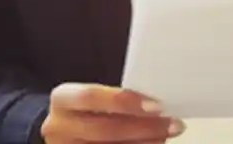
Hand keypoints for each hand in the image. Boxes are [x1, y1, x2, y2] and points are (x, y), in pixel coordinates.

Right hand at [41, 83, 185, 142]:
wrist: (62, 132)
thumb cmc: (84, 110)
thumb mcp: (88, 98)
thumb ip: (114, 98)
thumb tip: (156, 103)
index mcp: (62, 100)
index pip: (91, 96)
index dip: (124, 101)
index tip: (157, 105)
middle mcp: (59, 127)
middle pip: (105, 129)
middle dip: (144, 128)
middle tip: (173, 124)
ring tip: (167, 135)